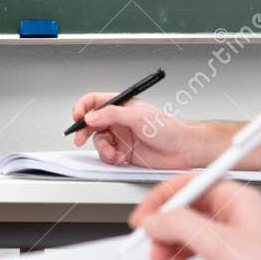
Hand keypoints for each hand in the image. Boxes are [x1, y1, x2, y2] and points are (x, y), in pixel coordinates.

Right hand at [70, 94, 225, 168]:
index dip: (83, 107)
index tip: (78, 116)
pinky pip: (108, 156)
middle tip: (80, 138)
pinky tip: (121, 158)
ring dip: (103, 149)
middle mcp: (119, 120)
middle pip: (91, 123)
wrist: (182, 149)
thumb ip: (112, 114)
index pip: (95, 101)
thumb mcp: (138, 116)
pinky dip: (111, 158)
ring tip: (114, 153)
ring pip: (99, 142)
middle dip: (84, 131)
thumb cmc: (168, 128)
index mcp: (122, 105)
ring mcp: (121, 137)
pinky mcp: (123, 153)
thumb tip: (91, 116)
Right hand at [131, 173, 260, 259]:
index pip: (189, 186)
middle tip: (153, 247)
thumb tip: (153, 220)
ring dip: (175, 255)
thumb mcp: (219, 242)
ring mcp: (235, 246)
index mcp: (236, 199)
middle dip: (166, 232)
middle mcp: (235, 219)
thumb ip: (179, 225)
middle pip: (186, 216)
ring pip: (191, 243)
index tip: (143, 216)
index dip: (162, 199)